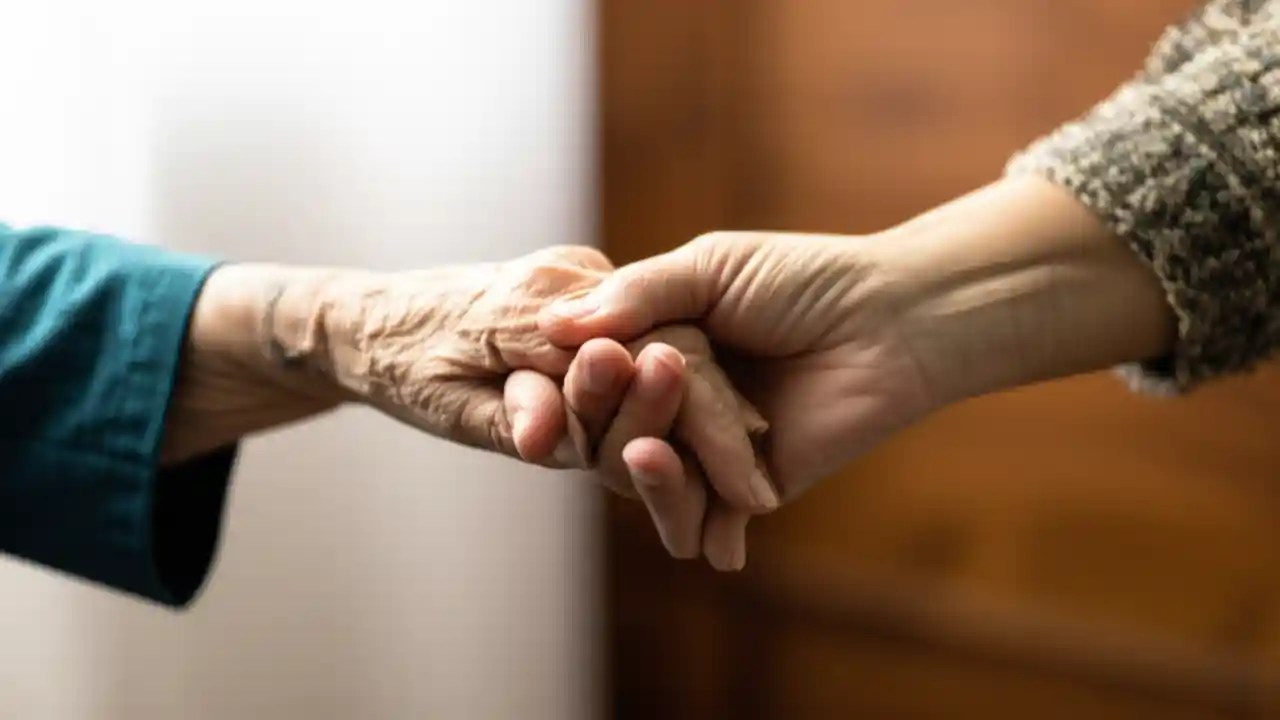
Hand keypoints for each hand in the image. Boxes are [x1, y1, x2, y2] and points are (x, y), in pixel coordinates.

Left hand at [162, 245, 775, 565]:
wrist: (369, 313)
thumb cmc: (402, 361)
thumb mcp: (443, 400)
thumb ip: (504, 414)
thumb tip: (547, 439)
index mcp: (539, 306)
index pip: (648, 364)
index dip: (698, 428)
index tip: (741, 490)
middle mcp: (572, 282)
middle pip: (674, 348)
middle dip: (724, 423)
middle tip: (761, 496)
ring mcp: (582, 278)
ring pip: (669, 337)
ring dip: (709, 404)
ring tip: (754, 464)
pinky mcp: (583, 288)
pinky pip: (646, 329)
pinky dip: (677, 378)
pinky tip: (709, 420)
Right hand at [540, 233, 931, 507]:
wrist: (890, 320)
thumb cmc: (805, 280)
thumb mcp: (709, 268)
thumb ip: (637, 295)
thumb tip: (551, 324)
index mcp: (656, 348)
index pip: (597, 379)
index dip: (583, 379)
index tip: (583, 360)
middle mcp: (675, 404)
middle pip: (616, 436)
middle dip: (619, 418)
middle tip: (644, 378)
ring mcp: (710, 450)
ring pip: (655, 485)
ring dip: (650, 478)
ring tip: (651, 455)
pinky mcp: (752, 489)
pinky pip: (711, 520)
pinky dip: (705, 530)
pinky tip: (715, 539)